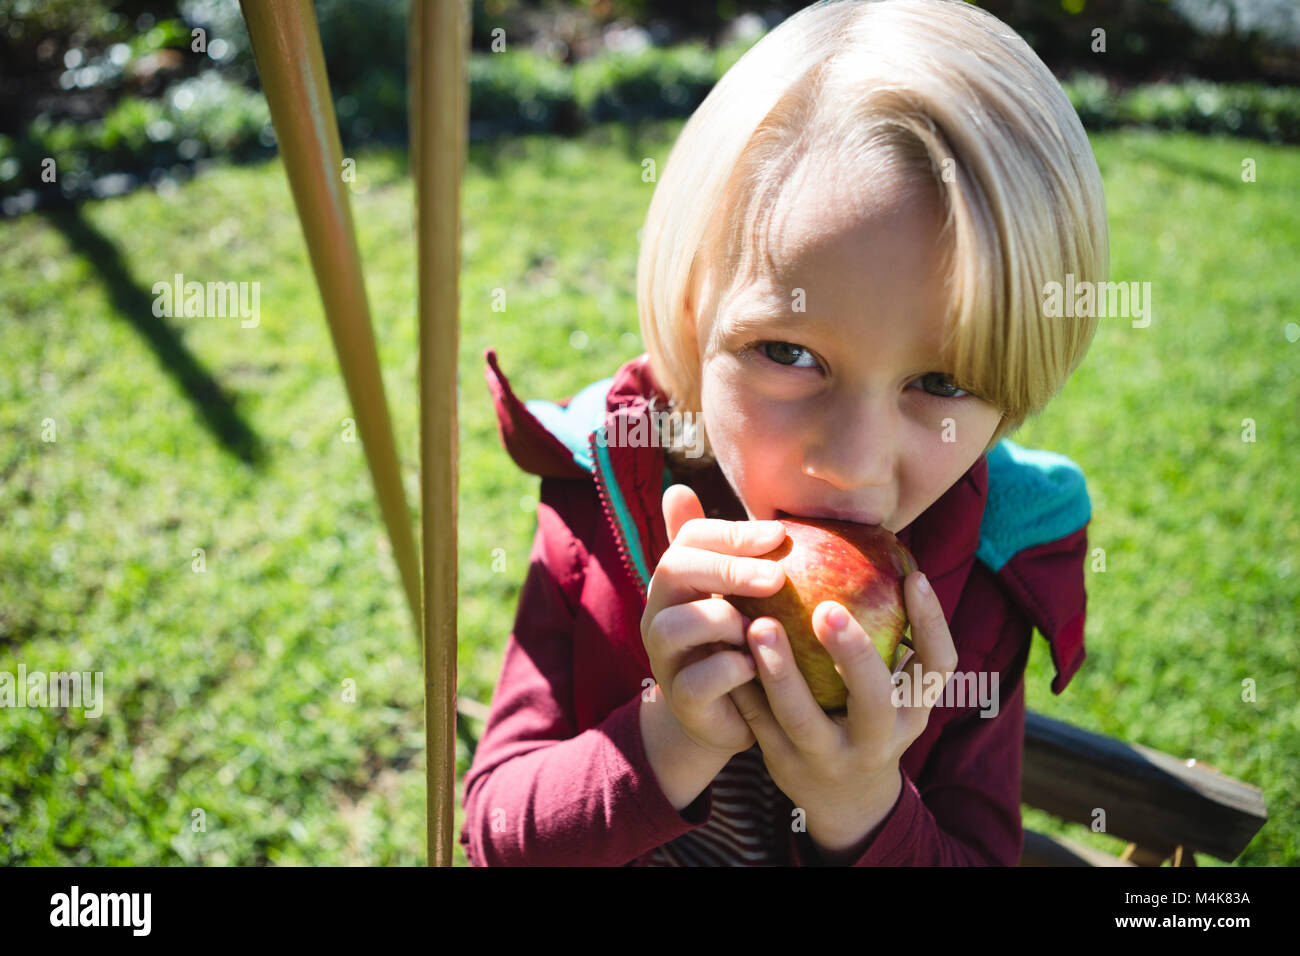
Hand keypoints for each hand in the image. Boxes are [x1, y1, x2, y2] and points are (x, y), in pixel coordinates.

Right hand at [640, 483, 788, 758]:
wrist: (732, 716)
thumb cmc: (742, 642)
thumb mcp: (741, 593)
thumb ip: (734, 548)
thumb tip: (699, 488)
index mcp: (679, 580)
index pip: (690, 537)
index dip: (732, 532)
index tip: (779, 535)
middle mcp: (661, 612)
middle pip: (674, 569)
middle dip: (727, 568)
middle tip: (777, 578)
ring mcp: (664, 656)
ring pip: (677, 625)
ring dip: (724, 621)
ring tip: (762, 629)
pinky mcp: (680, 699)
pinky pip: (696, 679)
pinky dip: (731, 669)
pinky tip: (758, 667)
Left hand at [728, 570, 957, 856]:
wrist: (845, 801)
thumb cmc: (868, 719)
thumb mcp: (895, 690)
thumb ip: (892, 635)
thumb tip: (886, 549)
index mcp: (912, 711)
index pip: (937, 668)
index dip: (931, 623)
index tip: (913, 575)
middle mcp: (878, 739)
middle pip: (874, 701)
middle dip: (853, 654)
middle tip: (827, 608)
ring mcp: (829, 758)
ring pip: (804, 719)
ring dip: (781, 672)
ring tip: (759, 625)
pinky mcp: (784, 765)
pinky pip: (759, 722)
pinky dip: (743, 685)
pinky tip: (726, 646)